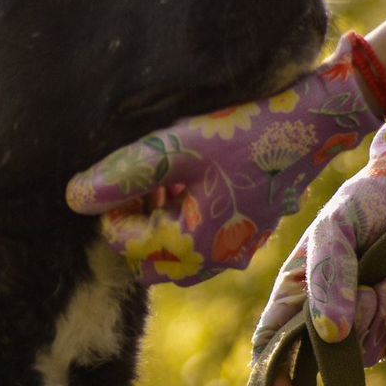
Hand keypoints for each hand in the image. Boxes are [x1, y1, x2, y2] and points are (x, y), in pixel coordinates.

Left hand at [66, 33, 383, 285]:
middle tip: (136, 186)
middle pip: (144, 259)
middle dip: (131, 225)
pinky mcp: (243, 239)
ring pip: (171, 255)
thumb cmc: (244, 133)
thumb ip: (123, 174)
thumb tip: (73, 197)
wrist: (313, 123)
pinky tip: (184, 184)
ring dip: (155, 224)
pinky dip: (181, 222)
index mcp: (190, 248)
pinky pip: (198, 246)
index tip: (116, 177)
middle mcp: (211, 262)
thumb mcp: (175, 148)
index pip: (123, 242)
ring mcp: (231, 254)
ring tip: (160, 180)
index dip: (109, 209)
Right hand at [253, 123, 385, 385]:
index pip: (271, 347)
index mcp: (292, 297)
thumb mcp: (334, 232)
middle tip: (371, 291)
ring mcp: (359, 326)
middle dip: (354, 329)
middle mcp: (321, 319)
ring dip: (383, 320)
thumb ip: (328, 278)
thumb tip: (330, 335)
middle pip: (326, 358)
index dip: (273, 378)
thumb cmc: (361, 207)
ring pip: (366, 354)